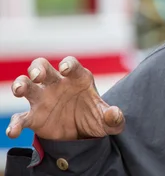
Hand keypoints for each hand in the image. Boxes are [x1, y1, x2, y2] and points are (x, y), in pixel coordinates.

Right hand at [5, 56, 124, 140]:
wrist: (83, 136)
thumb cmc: (95, 118)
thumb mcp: (108, 121)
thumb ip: (114, 118)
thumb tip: (114, 114)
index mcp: (78, 79)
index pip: (71, 65)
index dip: (68, 64)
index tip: (65, 68)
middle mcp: (57, 84)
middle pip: (42, 66)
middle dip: (38, 68)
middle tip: (38, 76)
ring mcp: (43, 99)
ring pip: (26, 84)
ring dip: (20, 84)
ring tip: (20, 90)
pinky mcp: (34, 117)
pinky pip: (21, 117)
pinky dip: (15, 123)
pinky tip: (14, 132)